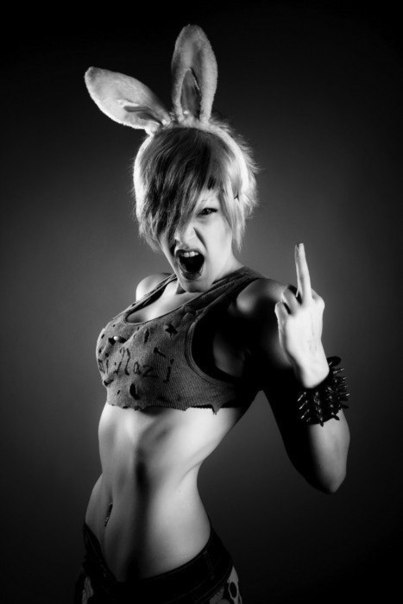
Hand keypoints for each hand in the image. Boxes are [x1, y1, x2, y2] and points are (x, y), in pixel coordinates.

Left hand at [274, 243, 328, 387]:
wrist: (308, 355)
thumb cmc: (307, 334)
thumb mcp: (311, 316)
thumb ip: (303, 302)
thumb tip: (288, 294)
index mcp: (317, 301)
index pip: (304, 280)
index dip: (300, 263)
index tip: (299, 245)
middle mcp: (310, 303)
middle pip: (297, 281)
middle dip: (301, 260)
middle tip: (300, 245)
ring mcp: (300, 310)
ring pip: (284, 294)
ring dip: (283, 304)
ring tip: (290, 318)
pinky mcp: (289, 318)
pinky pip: (278, 306)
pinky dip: (279, 313)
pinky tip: (285, 324)